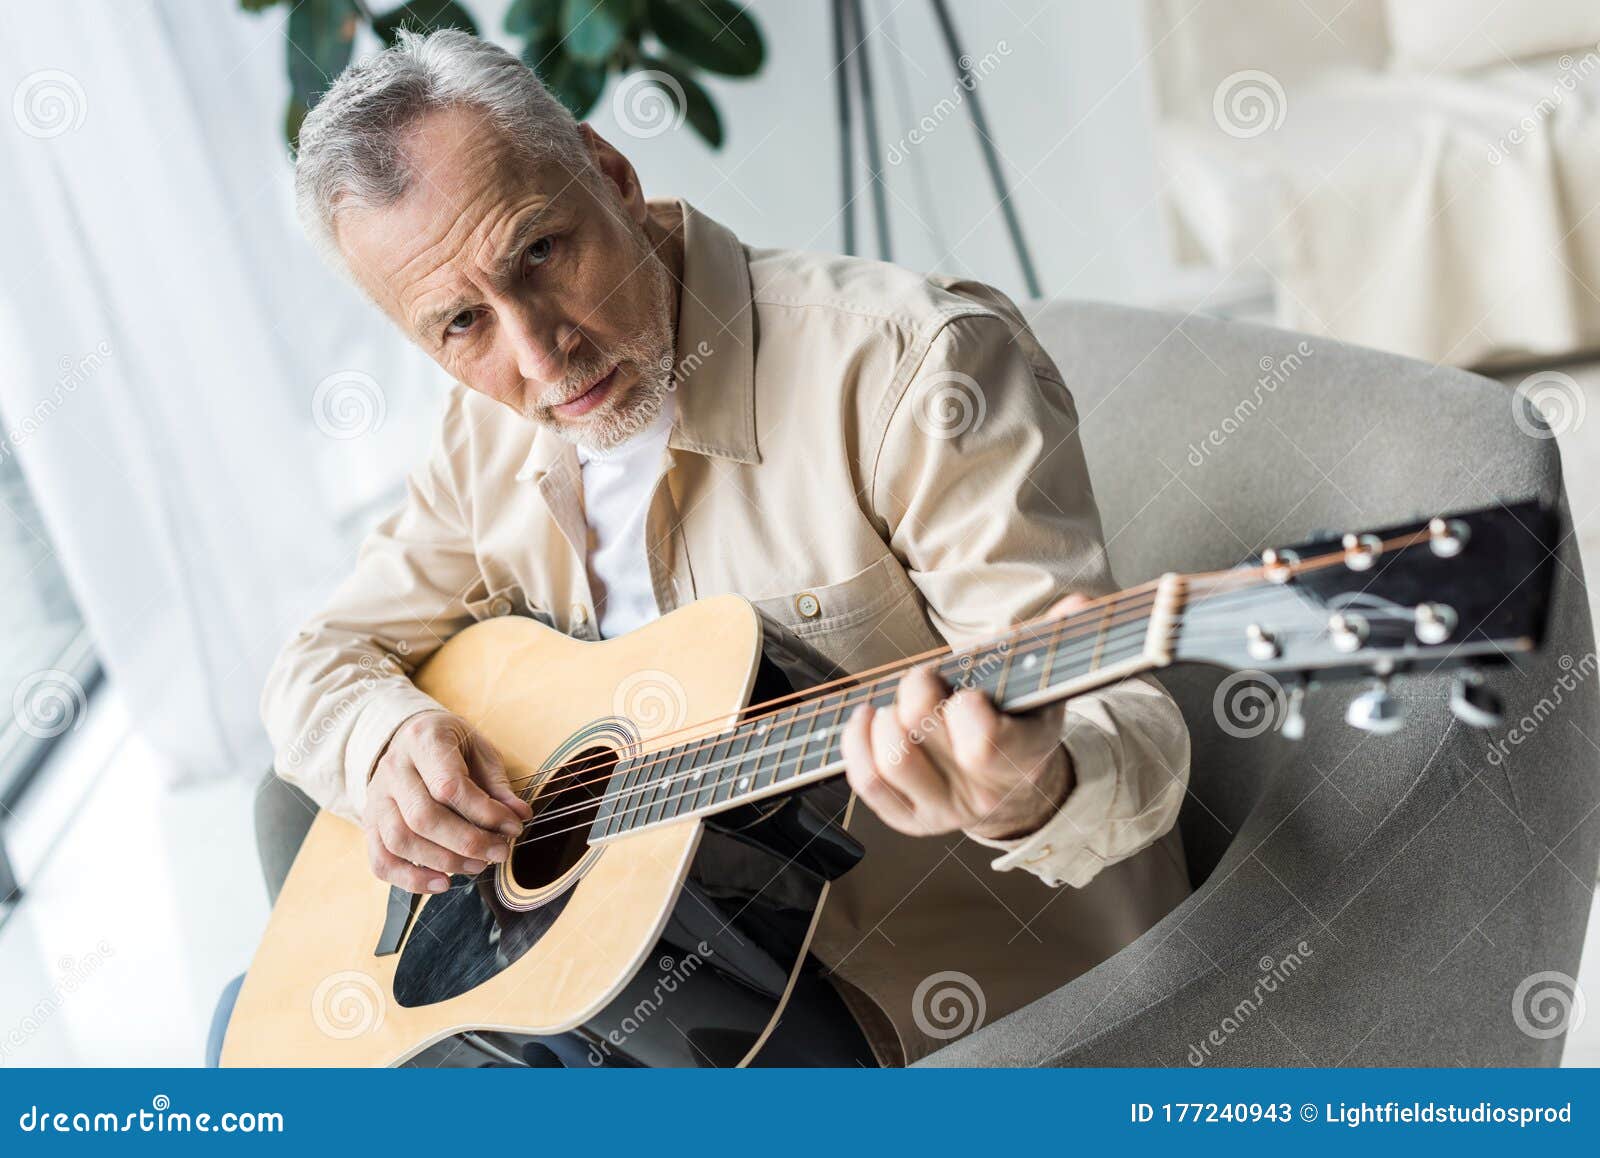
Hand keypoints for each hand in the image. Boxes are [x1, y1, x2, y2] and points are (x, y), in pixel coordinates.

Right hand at [363, 710, 533, 893]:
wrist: (410, 738)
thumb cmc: (452, 746)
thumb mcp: (480, 751)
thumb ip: (497, 785)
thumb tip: (519, 816)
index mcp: (423, 741)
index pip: (449, 786)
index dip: (484, 813)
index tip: (513, 827)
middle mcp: (393, 768)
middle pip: (423, 818)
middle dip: (467, 843)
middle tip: (499, 853)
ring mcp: (376, 797)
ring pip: (400, 841)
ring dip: (443, 862)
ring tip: (477, 866)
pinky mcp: (370, 822)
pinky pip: (381, 860)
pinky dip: (409, 879)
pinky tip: (442, 883)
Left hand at [840, 595, 1091, 840]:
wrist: (1015, 784)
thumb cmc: (1022, 719)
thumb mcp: (1046, 681)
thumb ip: (1059, 639)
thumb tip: (1079, 604)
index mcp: (1023, 758)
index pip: (983, 744)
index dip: (966, 708)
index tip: (970, 691)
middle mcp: (981, 792)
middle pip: (919, 737)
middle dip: (915, 692)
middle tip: (927, 678)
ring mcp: (943, 809)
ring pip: (890, 763)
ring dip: (881, 720)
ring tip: (895, 702)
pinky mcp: (910, 817)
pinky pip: (868, 785)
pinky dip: (856, 744)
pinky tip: (867, 717)